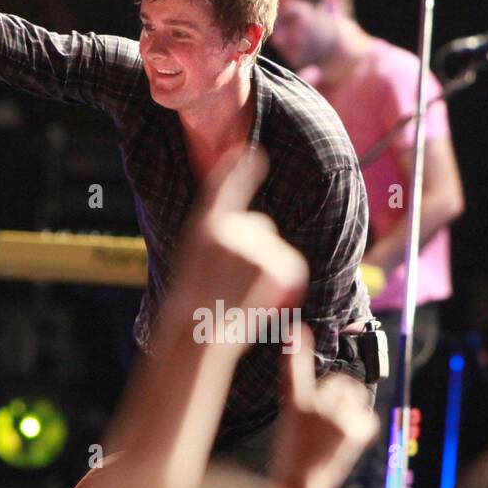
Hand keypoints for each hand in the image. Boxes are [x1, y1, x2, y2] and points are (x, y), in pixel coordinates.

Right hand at [181, 147, 307, 310]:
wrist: (197, 334)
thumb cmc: (196, 306)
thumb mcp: (197, 261)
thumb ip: (218, 239)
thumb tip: (254, 228)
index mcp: (203, 225)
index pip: (223, 186)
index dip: (238, 167)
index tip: (252, 152)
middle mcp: (227, 226)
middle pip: (259, 225)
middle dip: (256, 249)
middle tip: (233, 282)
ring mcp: (252, 243)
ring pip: (276, 247)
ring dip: (269, 269)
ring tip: (243, 294)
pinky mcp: (274, 262)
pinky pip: (292, 266)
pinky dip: (286, 282)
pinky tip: (263, 298)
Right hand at [270, 326, 378, 487]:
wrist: (300, 486)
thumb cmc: (291, 450)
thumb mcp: (288, 414)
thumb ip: (297, 381)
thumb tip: (298, 338)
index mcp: (295, 404)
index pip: (296, 370)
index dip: (296, 349)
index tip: (296, 330)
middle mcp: (318, 409)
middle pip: (340, 384)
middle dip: (336, 394)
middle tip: (322, 421)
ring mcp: (340, 420)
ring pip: (354, 398)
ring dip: (348, 409)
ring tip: (332, 432)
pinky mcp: (357, 432)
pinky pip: (366, 416)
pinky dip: (360, 424)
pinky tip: (345, 439)